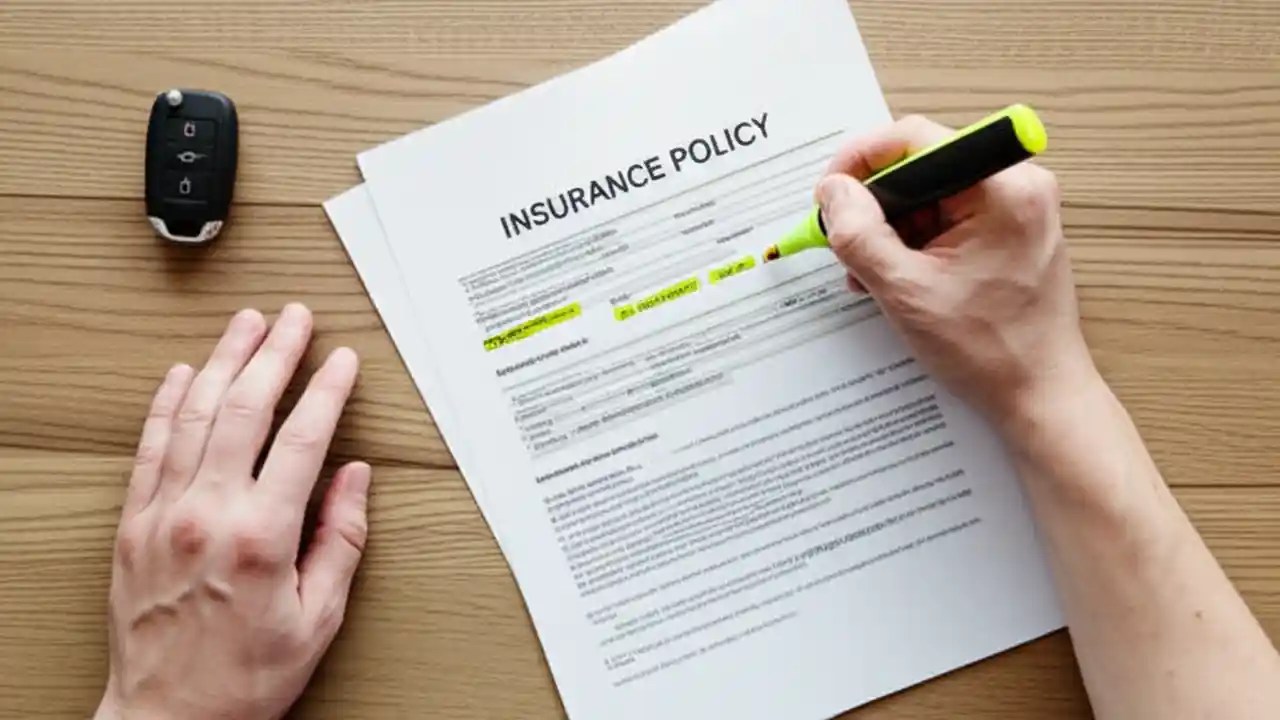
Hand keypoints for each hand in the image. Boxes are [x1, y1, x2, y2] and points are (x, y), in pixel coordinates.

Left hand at [96, 304, 369, 719]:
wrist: (168, 719)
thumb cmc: (246, 678)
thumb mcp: (318, 618)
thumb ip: (341, 539)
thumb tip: (354, 477)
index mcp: (262, 536)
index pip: (301, 439)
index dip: (326, 391)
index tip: (341, 361)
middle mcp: (207, 515)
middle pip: (244, 410)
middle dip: (275, 355)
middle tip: (295, 319)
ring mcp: (163, 515)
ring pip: (194, 416)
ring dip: (223, 362)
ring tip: (246, 326)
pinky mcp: (133, 525)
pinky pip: (149, 447)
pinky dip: (167, 404)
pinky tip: (183, 374)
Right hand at [818, 115, 1096, 427]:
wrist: (1039, 395)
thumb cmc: (992, 351)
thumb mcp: (905, 291)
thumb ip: (860, 235)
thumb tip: (833, 192)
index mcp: (1004, 188)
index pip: (915, 138)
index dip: (860, 160)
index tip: (829, 191)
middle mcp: (1018, 186)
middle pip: (920, 167)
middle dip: (874, 207)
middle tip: (845, 244)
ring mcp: (1016, 209)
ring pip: (929, 196)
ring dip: (891, 231)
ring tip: (872, 275)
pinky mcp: (1009, 231)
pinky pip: (947, 218)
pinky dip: (914, 244)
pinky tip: (897, 278)